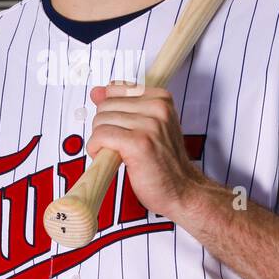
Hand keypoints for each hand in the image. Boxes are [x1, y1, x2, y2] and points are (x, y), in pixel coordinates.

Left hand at [86, 80, 206, 220]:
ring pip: (101, 121)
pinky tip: (109, 158)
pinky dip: (97, 149)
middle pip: (105, 106)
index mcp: (161, 99)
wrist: (182, 190)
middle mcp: (157, 108)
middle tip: (117, 145)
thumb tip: (96, 92)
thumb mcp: (147, 126)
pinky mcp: (139, 143)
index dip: (108, 110)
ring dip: (100, 140)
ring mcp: (149, 125)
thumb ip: (122, 105)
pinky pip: (101, 136)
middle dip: (103, 127)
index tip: (116, 126)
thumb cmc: (164, 162)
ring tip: (116, 153)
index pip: (115, 89)